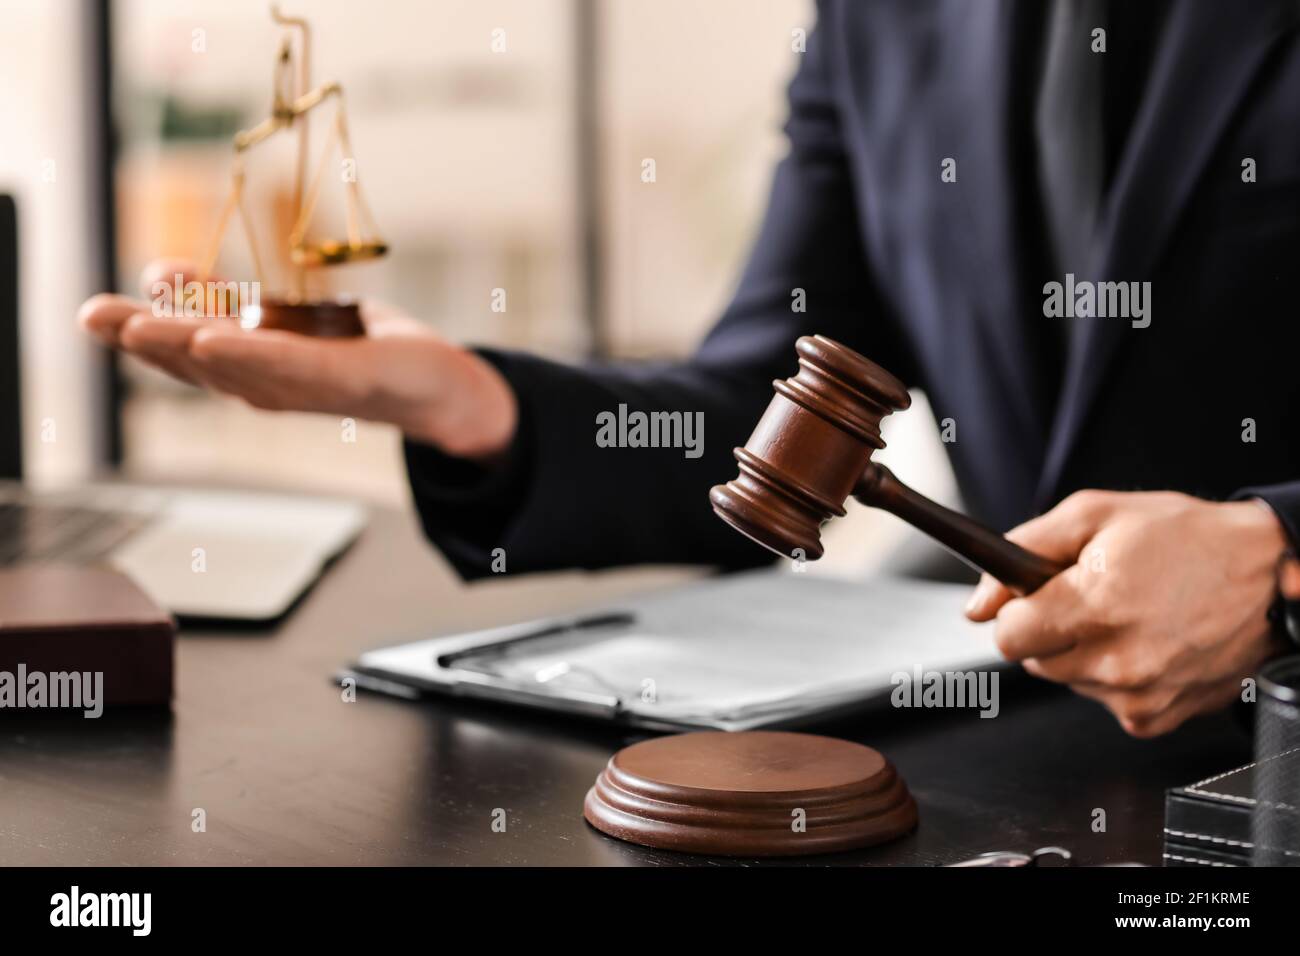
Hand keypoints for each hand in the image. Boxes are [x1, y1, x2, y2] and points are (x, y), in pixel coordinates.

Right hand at [76, 260, 516, 458]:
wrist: (439, 386)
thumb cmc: (360, 351)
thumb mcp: (284, 320)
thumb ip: (227, 302)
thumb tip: (162, 273)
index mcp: (252, 373)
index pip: (185, 356)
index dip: (139, 336)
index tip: (98, 310)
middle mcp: (272, 387)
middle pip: (199, 366)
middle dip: (145, 341)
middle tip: (93, 317)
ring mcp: (309, 388)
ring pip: (238, 368)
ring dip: (186, 347)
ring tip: (142, 326)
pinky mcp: (349, 379)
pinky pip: (295, 368)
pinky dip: (253, 355)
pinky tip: (216, 340)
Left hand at [964, 490, 1297, 736]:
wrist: (1269, 573)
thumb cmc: (1188, 538)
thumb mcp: (1095, 514)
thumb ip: (1023, 550)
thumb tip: (977, 604)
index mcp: (1094, 606)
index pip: (1006, 636)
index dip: (1017, 612)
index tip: (1037, 598)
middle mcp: (1116, 660)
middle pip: (1035, 661)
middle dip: (1051, 630)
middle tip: (1093, 598)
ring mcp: (1138, 694)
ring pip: (1069, 681)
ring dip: (1085, 653)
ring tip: (1130, 615)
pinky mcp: (1157, 717)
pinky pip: (1106, 702)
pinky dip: (1117, 677)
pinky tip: (1148, 643)